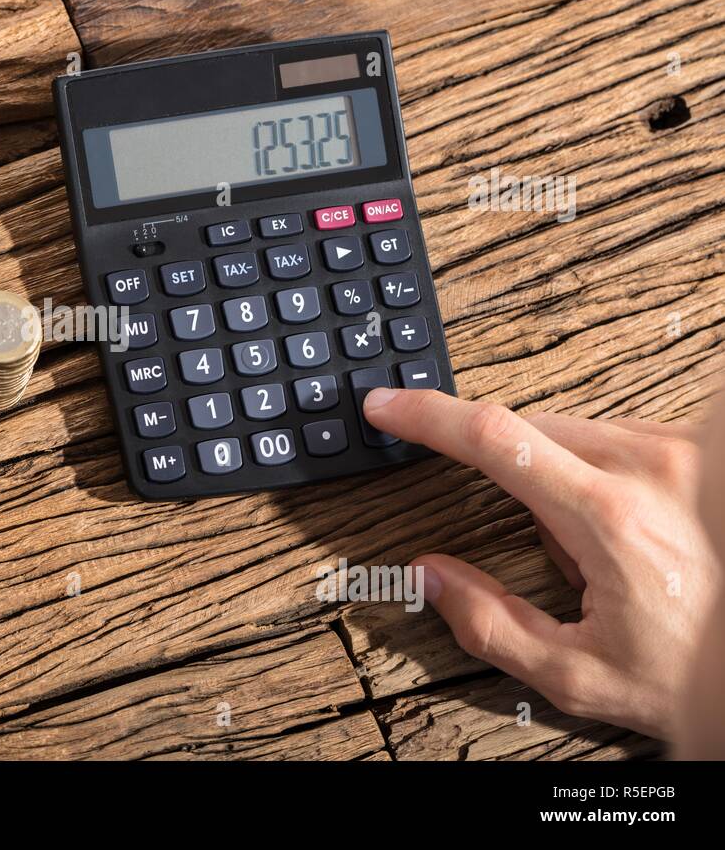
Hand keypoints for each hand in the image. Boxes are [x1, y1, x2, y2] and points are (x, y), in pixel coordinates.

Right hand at [363, 387, 716, 738]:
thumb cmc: (698, 674)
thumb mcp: (580, 676)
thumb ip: (491, 626)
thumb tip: (431, 576)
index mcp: (610, 519)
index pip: (493, 439)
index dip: (427, 416)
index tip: (388, 406)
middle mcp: (652, 468)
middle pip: (528, 432)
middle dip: (512, 480)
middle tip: (561, 559)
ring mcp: (684, 453)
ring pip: (574, 433)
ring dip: (562, 479)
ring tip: (609, 554)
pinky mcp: (700, 452)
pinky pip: (620, 437)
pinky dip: (603, 474)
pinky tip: (633, 530)